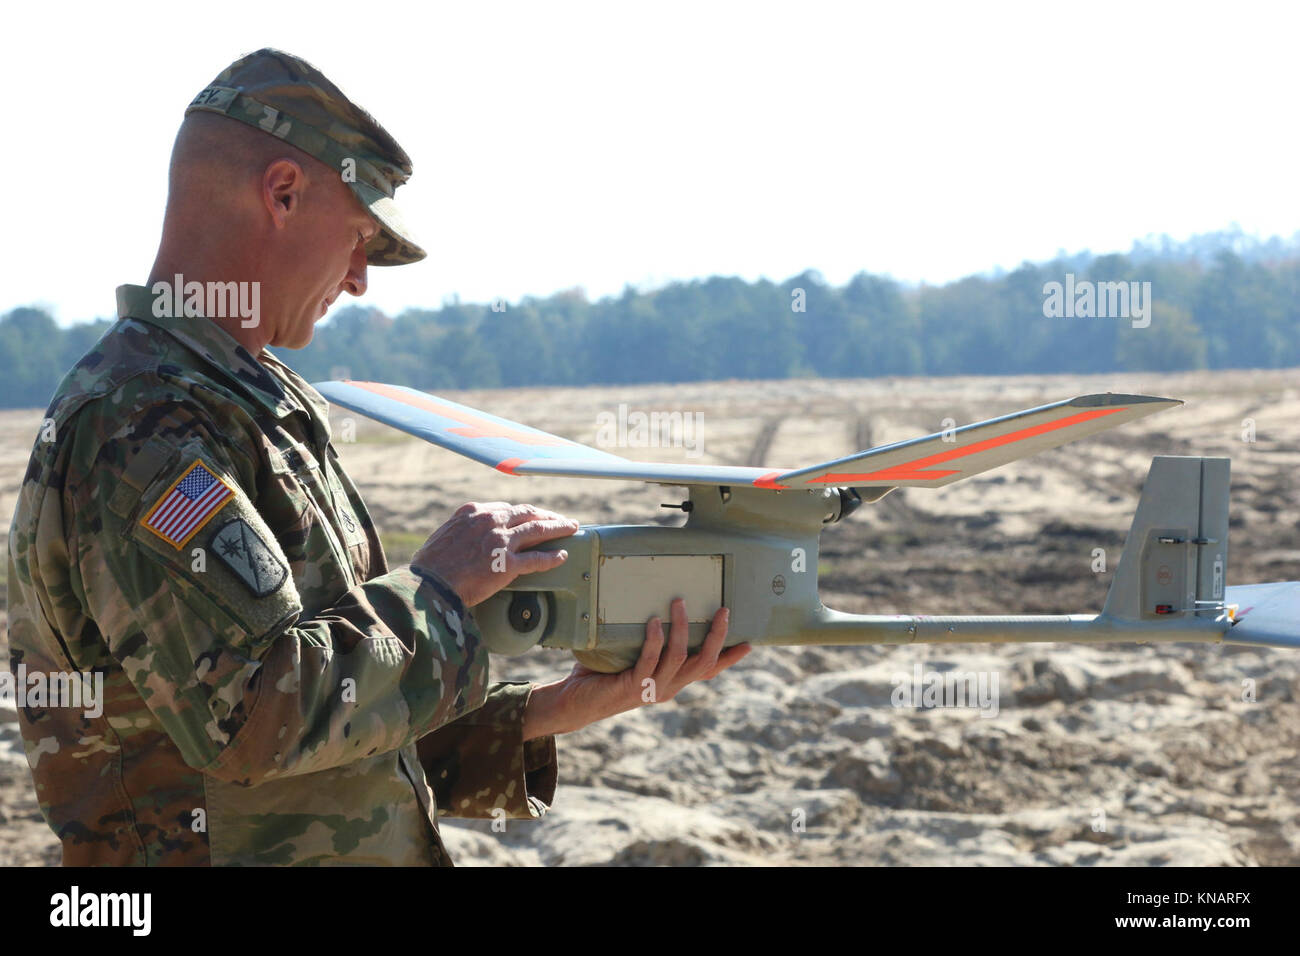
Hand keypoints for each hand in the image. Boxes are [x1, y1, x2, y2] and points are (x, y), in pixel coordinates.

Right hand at [412, 501, 578, 606]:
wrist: (428, 585)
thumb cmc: (431, 566)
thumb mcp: (445, 535)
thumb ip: (463, 531)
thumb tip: (471, 537)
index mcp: (474, 511)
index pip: (507, 508)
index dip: (524, 512)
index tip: (533, 515)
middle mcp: (491, 520)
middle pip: (528, 513)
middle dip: (546, 515)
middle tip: (560, 519)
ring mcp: (501, 541)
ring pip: (538, 529)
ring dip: (558, 527)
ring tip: (571, 528)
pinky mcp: (508, 564)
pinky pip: (537, 558)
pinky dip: (552, 557)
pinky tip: (562, 556)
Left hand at [523, 598, 751, 738]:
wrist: (574, 703)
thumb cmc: (601, 676)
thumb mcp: (630, 658)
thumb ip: (645, 642)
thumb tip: (652, 605)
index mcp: (672, 683)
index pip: (707, 671)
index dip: (729, 658)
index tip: (749, 642)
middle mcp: (668, 688)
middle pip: (703, 662)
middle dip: (716, 635)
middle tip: (723, 610)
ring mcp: (651, 690)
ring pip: (680, 658)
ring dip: (682, 628)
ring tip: (680, 602)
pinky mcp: (631, 686)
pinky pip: (649, 660)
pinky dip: (654, 639)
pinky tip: (654, 621)